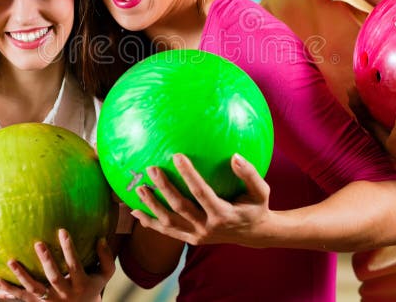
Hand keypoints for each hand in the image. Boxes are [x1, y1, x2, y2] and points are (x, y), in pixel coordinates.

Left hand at [0, 230, 114, 301]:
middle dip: (46, 261)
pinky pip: (21, 297)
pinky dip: (8, 290)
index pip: (75, 264)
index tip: (62, 230)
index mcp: (81, 283)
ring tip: (11, 261)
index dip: (69, 248)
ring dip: (22, 275)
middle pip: (54, 277)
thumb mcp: (105, 274)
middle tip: (38, 243)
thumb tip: (101, 238)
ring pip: (35, 289)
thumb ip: (105, 257)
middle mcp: (65, 293)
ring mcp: (50, 300)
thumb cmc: (93, 285)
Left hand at [130, 153, 270, 246]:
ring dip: (152, 206)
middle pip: (180, 208)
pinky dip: (150, 223)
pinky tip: (134, 211)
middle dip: (164, 189)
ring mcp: (197, 235)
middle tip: (152, 169)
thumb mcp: (261, 191)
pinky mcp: (190, 239)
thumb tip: (235, 156)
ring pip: (169, 223)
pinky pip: (167, 232)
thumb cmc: (256, 207)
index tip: (176, 156)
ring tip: (139, 188)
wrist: (253, 235)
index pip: (201, 192)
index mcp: (223, 214)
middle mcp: (207, 227)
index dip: (188, 175)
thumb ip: (250, 174)